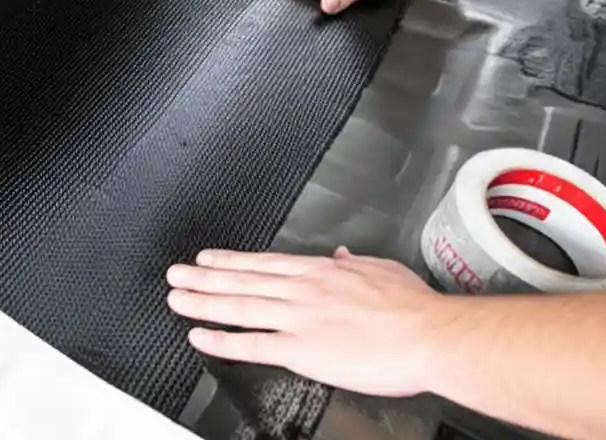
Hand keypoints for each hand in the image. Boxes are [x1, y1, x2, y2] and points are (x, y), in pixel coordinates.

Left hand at [166, 247, 451, 396]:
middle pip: (242, 281)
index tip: (208, 259)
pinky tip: (200, 335)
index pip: (264, 263)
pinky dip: (222, 339)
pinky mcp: (301, 349)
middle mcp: (302, 290)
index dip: (231, 262)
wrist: (429, 335)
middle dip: (204, 277)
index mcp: (320, 272)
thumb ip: (354, 264)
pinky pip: (252, 344)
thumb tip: (340, 256)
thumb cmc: (413, 308)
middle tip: (176, 274)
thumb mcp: (380, 269)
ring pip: (239, 307)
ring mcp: (298, 318)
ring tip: (176, 298)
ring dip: (203, 302)